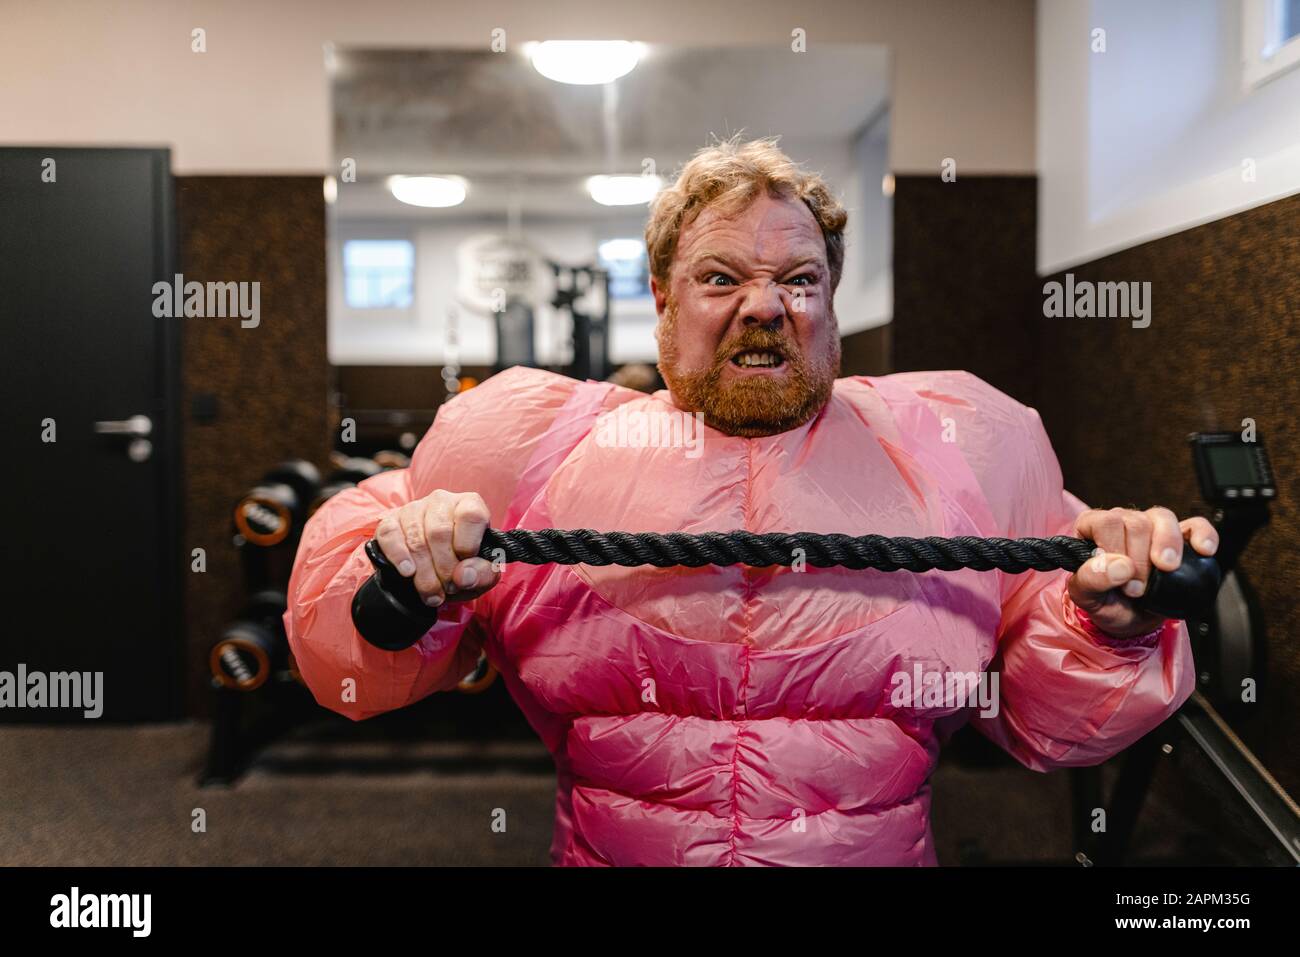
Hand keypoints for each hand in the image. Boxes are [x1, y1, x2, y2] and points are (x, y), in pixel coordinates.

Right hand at [373, 490, 501, 608]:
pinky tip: (408, 573)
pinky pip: (389, 535)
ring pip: (416, 539)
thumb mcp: (482, 574)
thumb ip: (483, 574)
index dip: (467, 546)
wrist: (435, 575)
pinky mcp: (390, 521)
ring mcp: (413, 509)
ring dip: (424, 573)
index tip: (465, 567)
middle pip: (439, 532)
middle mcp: (441, 501)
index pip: (471, 515)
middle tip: (448, 588)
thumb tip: (464, 575)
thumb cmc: (463, 567)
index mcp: (469, 505)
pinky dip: (399, 557)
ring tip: (432, 592)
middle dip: (444, 568)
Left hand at [1067, 506, 1217, 638]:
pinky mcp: (1181, 537)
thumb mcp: (1088, 597)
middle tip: (1136, 588)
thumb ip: (1091, 580)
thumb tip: (1117, 565)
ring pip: (1163, 518)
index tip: (1122, 577)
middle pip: (1137, 523)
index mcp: (1092, 527)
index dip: (1116, 551)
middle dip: (1140, 560)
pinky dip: (1202, 535)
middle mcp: (1122, 521)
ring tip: (1166, 569)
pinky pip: (1196, 525)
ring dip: (1168, 545)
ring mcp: (1152, 526)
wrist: (1131, 619)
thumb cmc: (1106, 602)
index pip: (1107, 523)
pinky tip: (1203, 550)